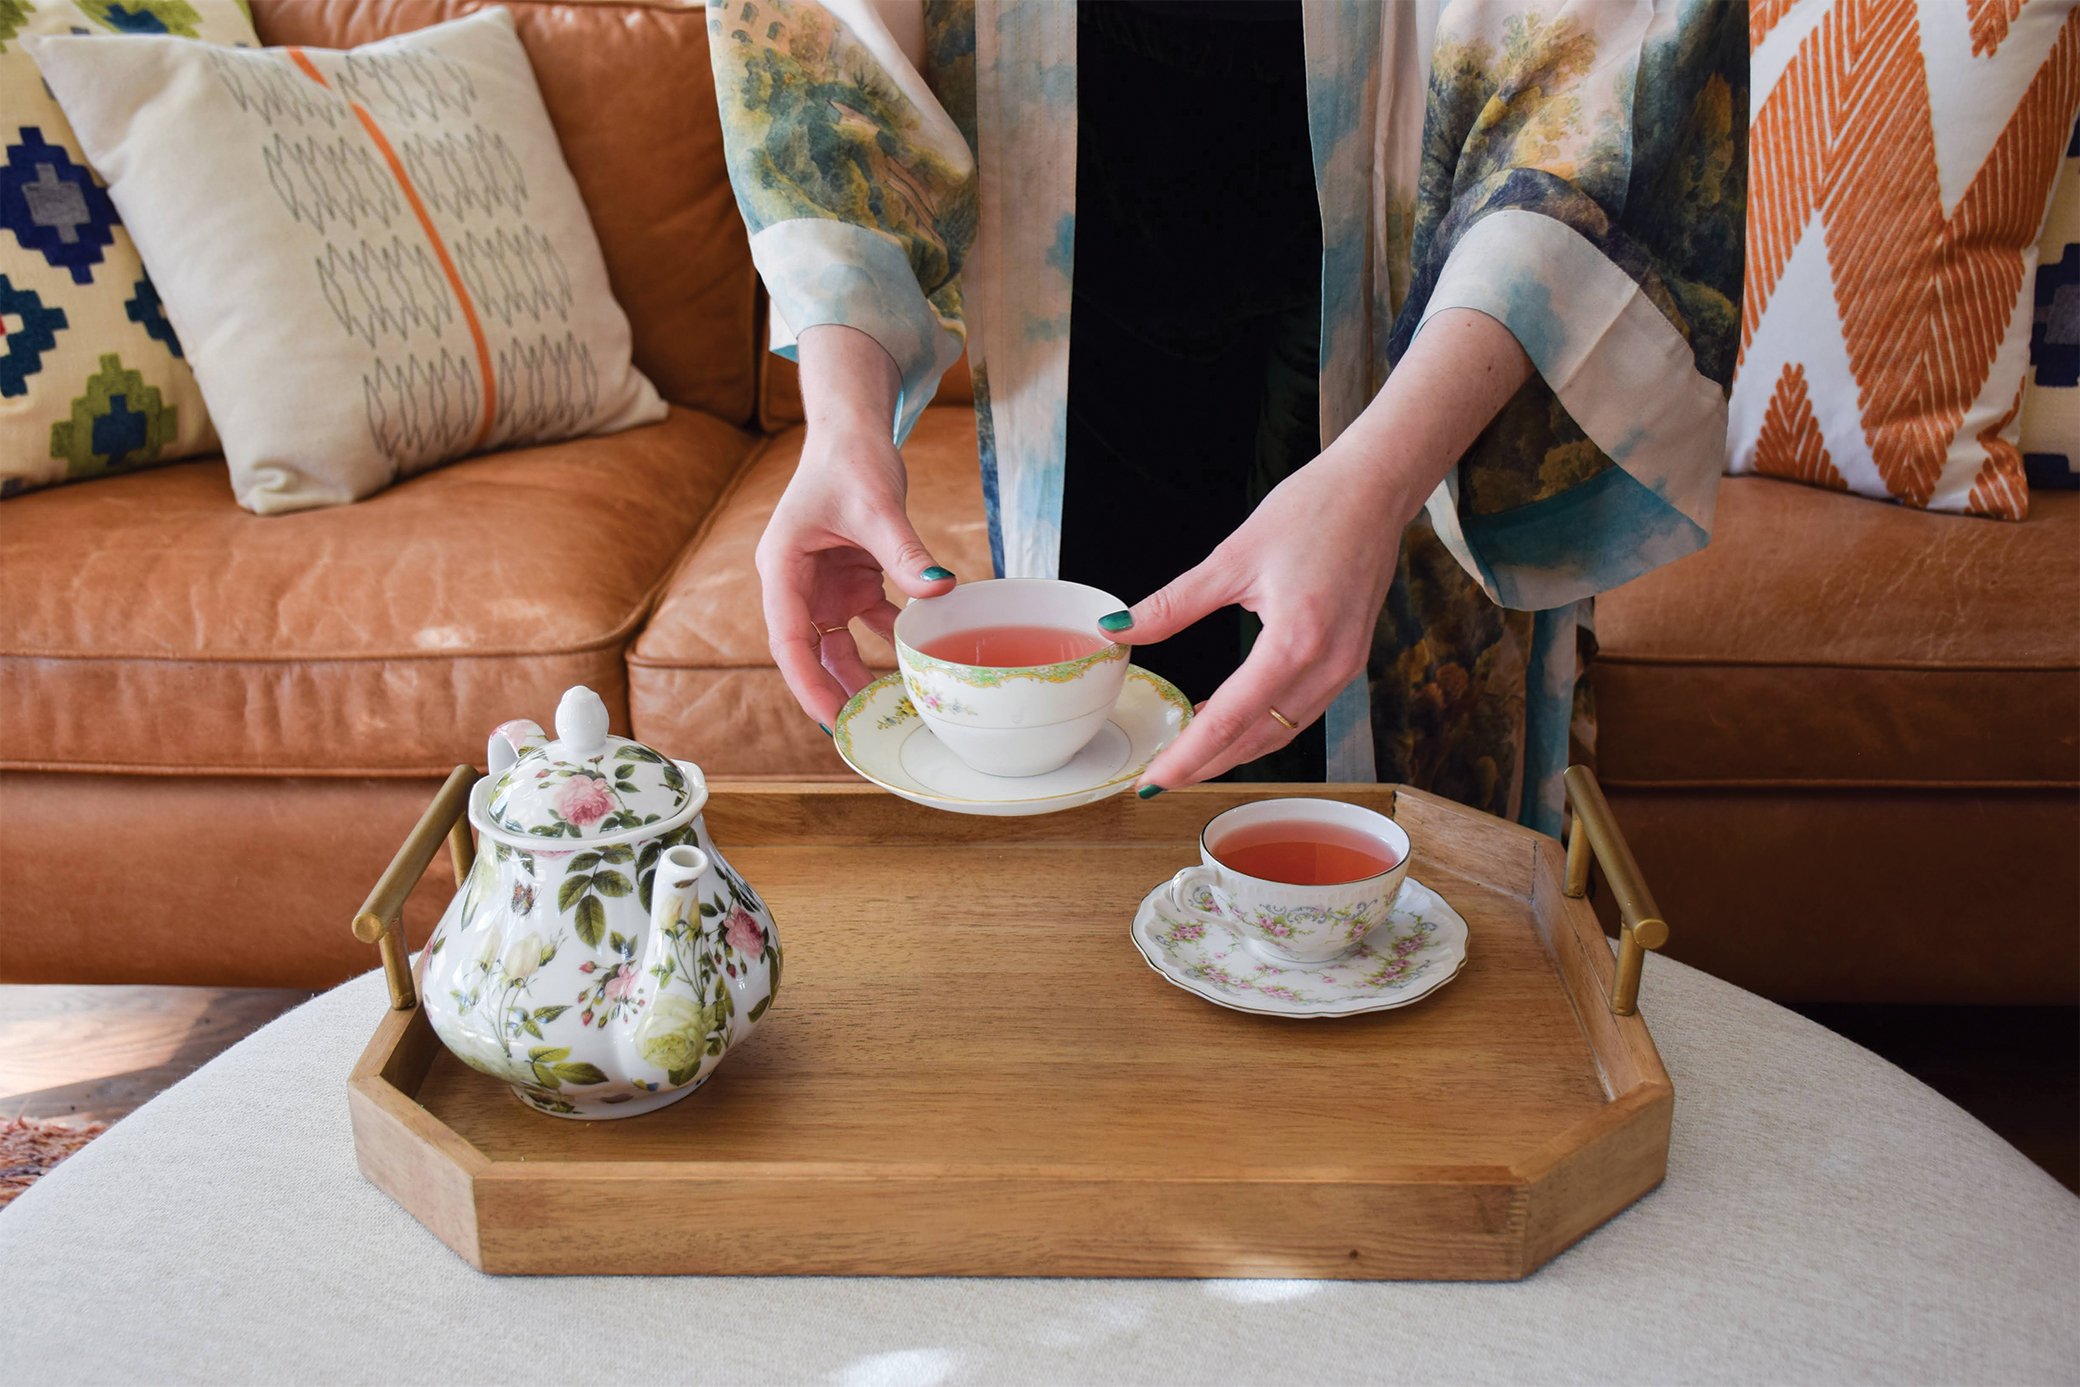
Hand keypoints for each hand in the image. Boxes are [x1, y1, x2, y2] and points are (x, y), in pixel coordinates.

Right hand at [757, 326, 955, 725]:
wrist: (854, 430)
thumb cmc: (850, 460)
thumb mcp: (877, 506)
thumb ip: (904, 551)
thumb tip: (940, 588)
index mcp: (782, 566)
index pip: (789, 638)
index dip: (806, 682)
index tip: (829, 718)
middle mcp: (795, 581)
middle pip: (808, 650)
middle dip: (831, 690)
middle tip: (860, 732)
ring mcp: (821, 584)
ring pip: (835, 643)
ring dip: (858, 673)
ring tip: (887, 708)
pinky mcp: (848, 579)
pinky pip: (865, 622)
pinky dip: (886, 640)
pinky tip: (913, 661)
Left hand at [1110, 448, 1421, 789]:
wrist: (1375, 490)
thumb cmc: (1312, 511)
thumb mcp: (1232, 556)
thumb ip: (1173, 603)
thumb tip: (1117, 628)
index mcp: (1295, 641)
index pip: (1229, 719)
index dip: (1188, 757)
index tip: (1152, 782)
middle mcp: (1326, 665)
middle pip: (1257, 739)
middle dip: (1207, 764)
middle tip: (1160, 779)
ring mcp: (1344, 668)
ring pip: (1282, 732)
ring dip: (1235, 750)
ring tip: (1188, 756)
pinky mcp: (1349, 661)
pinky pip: (1302, 712)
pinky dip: (1263, 726)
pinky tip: (1230, 718)